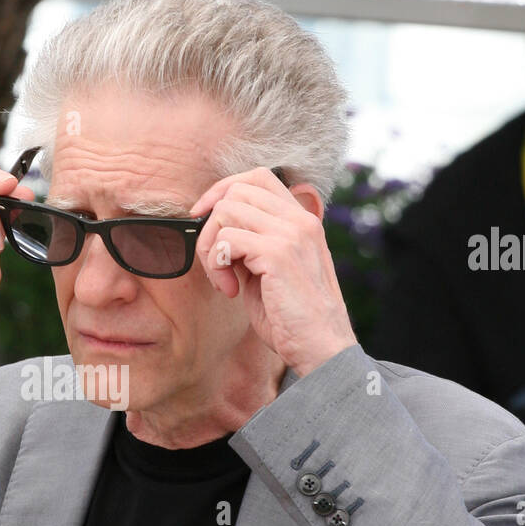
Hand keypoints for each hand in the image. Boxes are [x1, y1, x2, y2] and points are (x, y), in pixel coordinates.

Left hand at [190, 169, 355, 374]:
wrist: (321, 348)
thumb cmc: (292, 317)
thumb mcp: (270, 270)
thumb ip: (251, 243)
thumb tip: (214, 227)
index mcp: (302, 220)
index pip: (257, 177)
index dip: (222, 190)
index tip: (203, 218)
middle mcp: (300, 219)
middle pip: (236, 190)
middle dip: (210, 225)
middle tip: (215, 263)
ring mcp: (292, 233)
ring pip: (226, 211)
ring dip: (211, 250)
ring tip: (225, 281)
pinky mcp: (279, 253)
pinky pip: (226, 240)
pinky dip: (217, 267)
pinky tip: (231, 291)